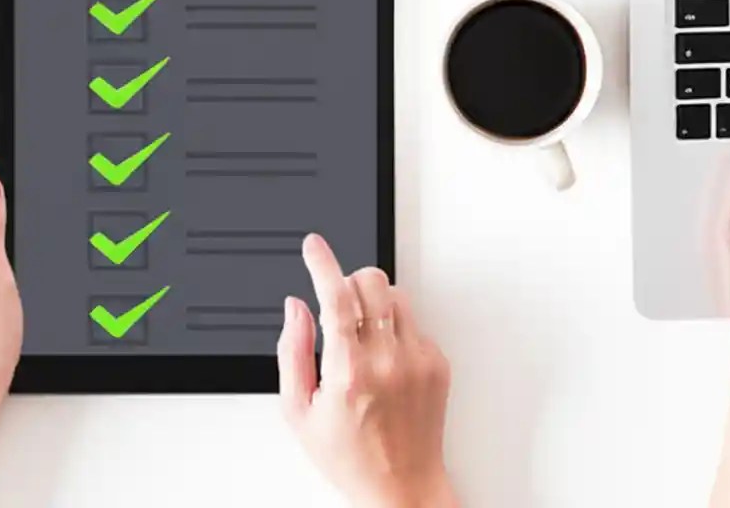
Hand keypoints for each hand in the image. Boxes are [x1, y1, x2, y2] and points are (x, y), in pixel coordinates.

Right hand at [276, 234, 455, 507]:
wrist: (402, 487)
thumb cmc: (349, 457)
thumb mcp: (299, 411)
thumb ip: (292, 351)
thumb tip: (296, 307)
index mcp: (349, 372)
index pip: (335, 297)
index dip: (322, 263)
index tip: (313, 246)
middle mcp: (388, 361)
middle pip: (372, 282)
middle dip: (348, 282)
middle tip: (337, 303)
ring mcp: (418, 360)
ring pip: (395, 295)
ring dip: (372, 302)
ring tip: (360, 337)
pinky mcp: (437, 364)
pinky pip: (414, 321)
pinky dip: (394, 327)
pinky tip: (383, 359)